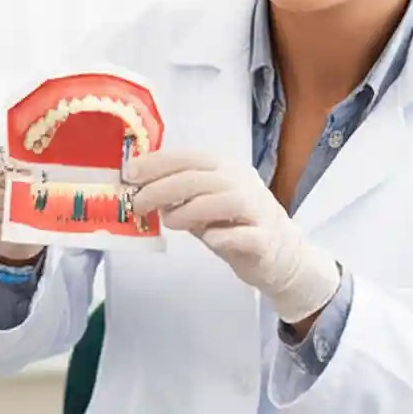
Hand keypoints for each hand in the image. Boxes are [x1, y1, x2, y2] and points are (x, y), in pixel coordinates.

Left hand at [128, 151, 340, 323]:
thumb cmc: (236, 225)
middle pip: (198, 178)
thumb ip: (179, 197)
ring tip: (169, 222)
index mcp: (225, 168)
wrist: (283, 255)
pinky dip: (222, 236)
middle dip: (161, 189)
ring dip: (188, 210)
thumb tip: (139, 191)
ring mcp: (256, 210)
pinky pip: (243, 234)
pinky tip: (209, 239)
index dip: (156, 164)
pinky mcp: (265, 239)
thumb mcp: (204, 206)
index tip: (129, 174)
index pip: (187, 158)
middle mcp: (241, 183)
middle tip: (137, 204)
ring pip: (221, 201)